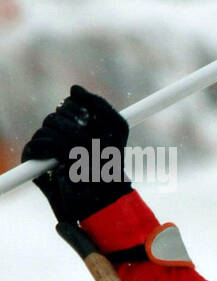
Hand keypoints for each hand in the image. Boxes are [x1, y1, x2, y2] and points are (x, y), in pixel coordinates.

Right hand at [21, 86, 131, 222]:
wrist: (102, 192)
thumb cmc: (111, 162)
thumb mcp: (117, 127)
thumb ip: (99, 104)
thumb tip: (73, 88)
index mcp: (79, 121)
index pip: (71, 103)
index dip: (82, 112)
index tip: (94, 126)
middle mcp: (62, 130)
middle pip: (58, 114)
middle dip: (76, 129)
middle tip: (90, 146)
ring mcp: (47, 143)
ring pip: (48, 126)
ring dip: (67, 140)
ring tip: (80, 156)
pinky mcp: (35, 157)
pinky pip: (37, 143)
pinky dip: (51, 149)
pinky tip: (63, 160)